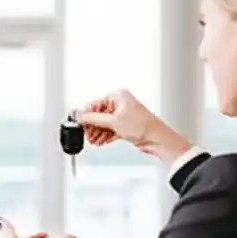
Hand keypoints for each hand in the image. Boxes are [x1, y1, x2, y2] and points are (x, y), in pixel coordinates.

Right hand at [77, 89, 193, 165]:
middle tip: (87, 134)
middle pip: (98, 114)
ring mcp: (122, 115)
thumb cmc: (143, 125)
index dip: (86, 115)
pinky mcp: (124, 125)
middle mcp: (120, 103)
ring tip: (94, 140)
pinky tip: (101, 141)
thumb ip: (93, 118)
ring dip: (97, 133)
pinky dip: (104, 135)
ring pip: (103, 123)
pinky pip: (109, 129)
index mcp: (118, 96)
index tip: (79, 124)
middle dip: (92, 126)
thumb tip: (79, 115)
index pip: (94, 104)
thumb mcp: (113, 121)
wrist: (157, 139)